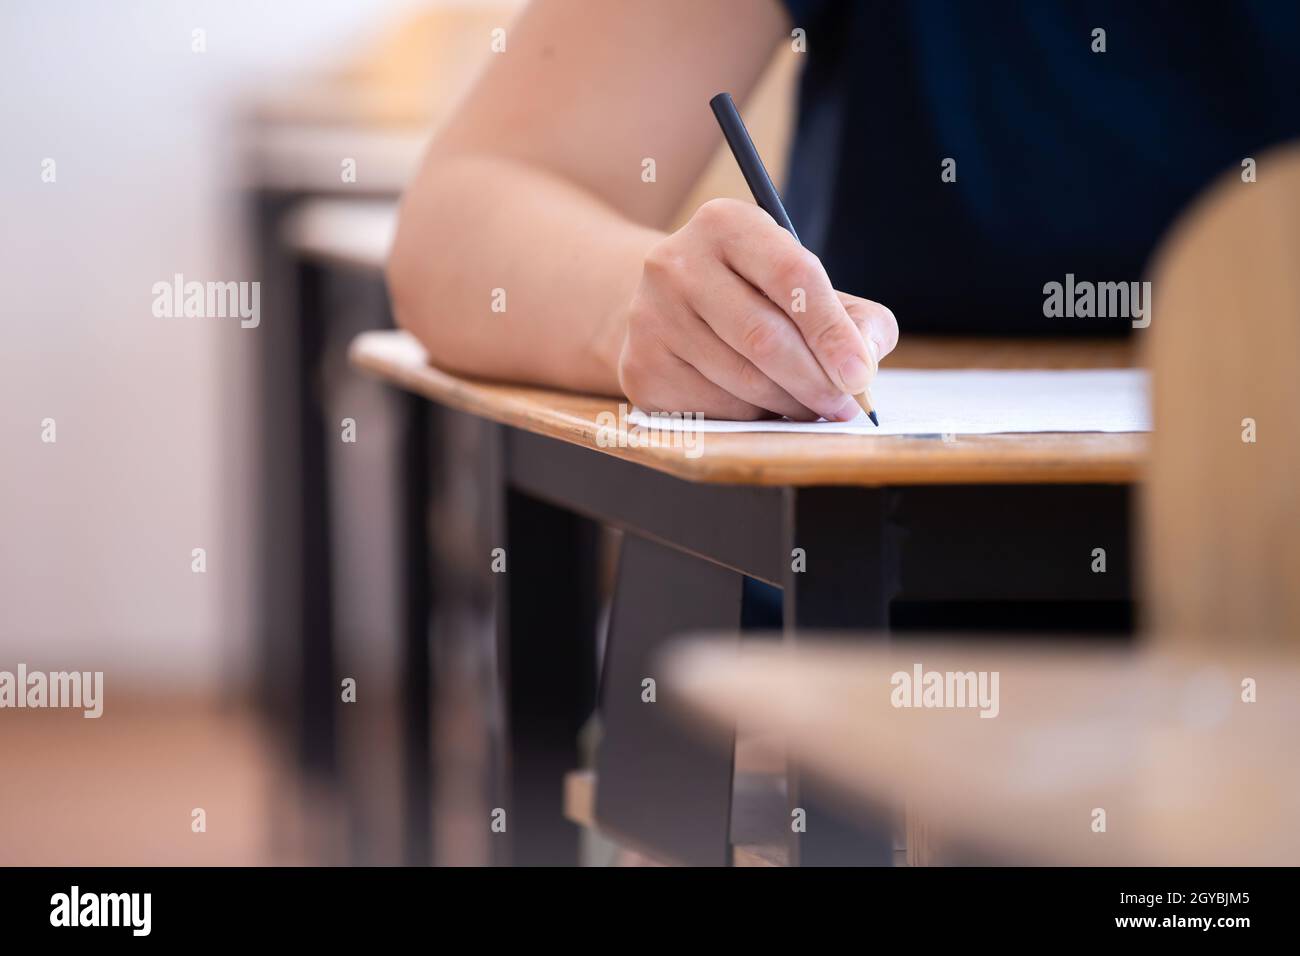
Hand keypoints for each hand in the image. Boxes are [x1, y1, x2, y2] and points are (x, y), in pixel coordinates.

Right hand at [616, 198, 897, 420]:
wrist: (667, 309)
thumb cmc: (753, 295)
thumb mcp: (802, 285)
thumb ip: (853, 316)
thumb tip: (865, 360)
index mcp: (725, 224)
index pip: (792, 277)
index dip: (833, 331)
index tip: (860, 374)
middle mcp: (676, 264)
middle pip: (765, 338)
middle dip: (816, 381)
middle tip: (844, 404)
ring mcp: (651, 319)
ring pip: (742, 382)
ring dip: (789, 405)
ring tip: (809, 405)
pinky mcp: (641, 369)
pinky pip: (716, 409)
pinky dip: (752, 418)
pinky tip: (761, 406)